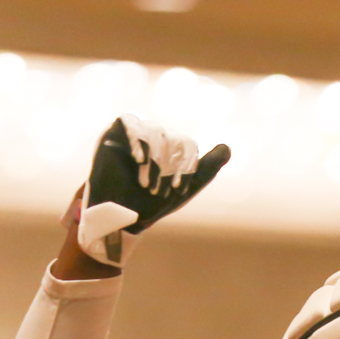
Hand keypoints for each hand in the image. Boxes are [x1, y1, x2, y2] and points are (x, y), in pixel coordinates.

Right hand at [76, 115, 231, 265]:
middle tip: (158, 192)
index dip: (186, 166)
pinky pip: (128, 122)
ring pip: (154, 132)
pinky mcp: (113, 133)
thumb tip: (227, 148)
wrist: (121, 216)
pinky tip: (140, 159)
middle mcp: (153, 137)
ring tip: (146, 185)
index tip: (178, 190)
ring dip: (154, 161)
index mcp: (171, 146)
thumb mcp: (185, 188)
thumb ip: (207, 168)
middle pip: (171, 139)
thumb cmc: (151, 204)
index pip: (187, 144)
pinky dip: (137, 139)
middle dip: (167, 168)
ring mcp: (134, 134)